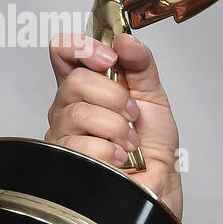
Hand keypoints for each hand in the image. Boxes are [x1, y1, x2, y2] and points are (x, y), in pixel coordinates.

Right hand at [45, 31, 183, 222]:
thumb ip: (141, 64)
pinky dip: (111, 150)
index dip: (81, 47)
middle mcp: (68, 108)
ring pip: (78, 112)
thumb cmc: (153, 147)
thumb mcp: (154, 97)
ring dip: (116, 127)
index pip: (63, 52)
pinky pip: (80, 144)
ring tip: (130, 141)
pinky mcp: (66, 161)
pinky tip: (121, 159)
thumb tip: (125, 39)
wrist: (159, 184)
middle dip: (115, 96)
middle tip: (133, 114)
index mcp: (88, 87)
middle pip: (75, 81)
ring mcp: (63, 134)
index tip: (109, 58)